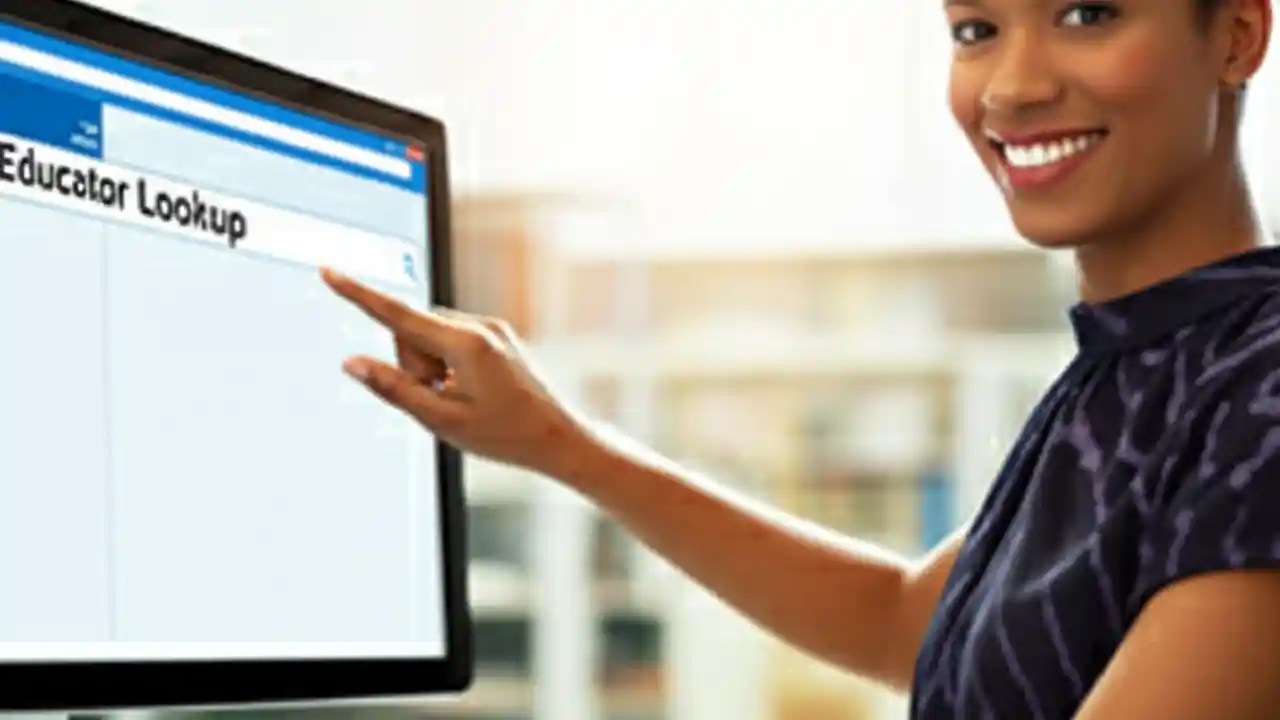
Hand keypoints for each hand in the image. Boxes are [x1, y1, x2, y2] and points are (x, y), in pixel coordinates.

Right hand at [321, 267, 591, 477]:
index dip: (358, 295)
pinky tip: (474, 392)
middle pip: (413, 332)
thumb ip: (394, 389)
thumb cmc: (505, 435)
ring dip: (431, 368)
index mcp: (465, 344)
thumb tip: (352, 363)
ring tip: (462, 399)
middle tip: (442, 400)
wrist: (559, 438)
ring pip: (430, 337)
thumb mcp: (442, 420)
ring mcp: (490, 328)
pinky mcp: (496, 335)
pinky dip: (448, 365)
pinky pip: (451, 341)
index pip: (397, 316)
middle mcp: (479, 326)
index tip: (330, 272)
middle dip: (413, 365)